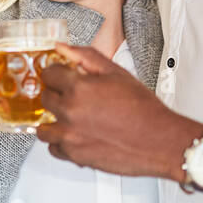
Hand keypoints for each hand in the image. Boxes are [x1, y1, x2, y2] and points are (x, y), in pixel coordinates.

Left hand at [36, 43, 202, 179]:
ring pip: (43, 128)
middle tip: (73, 98)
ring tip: (72, 119)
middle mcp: (69, 112)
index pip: (49, 74)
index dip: (58, 74)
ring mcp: (69, 136)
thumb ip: (86, 57)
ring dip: (54, 121)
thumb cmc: (143, 108)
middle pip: (45, 99)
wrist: (159, 140)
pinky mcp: (74, 156)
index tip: (63, 77)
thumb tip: (61, 47)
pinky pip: (53, 148)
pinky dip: (61, 143)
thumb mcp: (116, 73)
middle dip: (57, 95)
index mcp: (78, 88)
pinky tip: (76, 135)